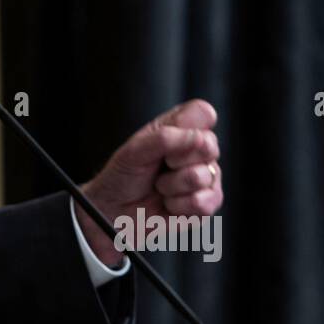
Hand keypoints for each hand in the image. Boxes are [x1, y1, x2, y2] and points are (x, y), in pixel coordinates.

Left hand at [74, 99, 222, 267]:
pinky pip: (204, 203)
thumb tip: (199, 137)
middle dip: (177, 160)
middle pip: (209, 146)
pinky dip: (179, 205)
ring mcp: (205, 176)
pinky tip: (169, 203)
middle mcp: (197, 151)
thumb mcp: (135, 150)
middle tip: (161, 166)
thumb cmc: (123, 176)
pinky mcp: (206, 203)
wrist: (114, 211)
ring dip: (173, 186)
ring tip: (160, 187)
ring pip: (204, 176)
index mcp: (180, 129)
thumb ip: (166, 138)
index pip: (203, 113)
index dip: (189, 126)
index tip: (166, 140)